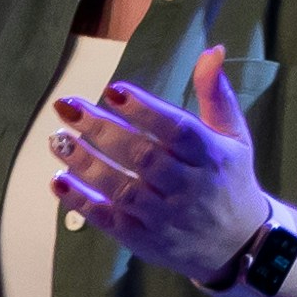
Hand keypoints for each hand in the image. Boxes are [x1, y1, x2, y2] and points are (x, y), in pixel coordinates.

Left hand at [52, 43, 277, 286]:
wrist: (238, 246)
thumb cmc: (229, 180)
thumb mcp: (234, 136)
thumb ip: (216, 94)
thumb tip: (212, 50)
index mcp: (211, 156)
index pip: (177, 131)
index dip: (144, 110)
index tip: (113, 90)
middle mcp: (189, 188)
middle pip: (143, 158)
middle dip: (102, 131)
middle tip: (68, 107)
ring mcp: (165, 218)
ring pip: (122, 189)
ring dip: (86, 164)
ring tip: (58, 140)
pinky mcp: (145, 241)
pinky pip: (111, 221)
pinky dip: (83, 203)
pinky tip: (58, 181)